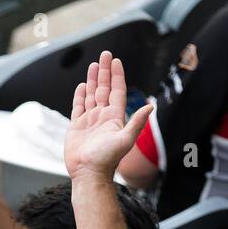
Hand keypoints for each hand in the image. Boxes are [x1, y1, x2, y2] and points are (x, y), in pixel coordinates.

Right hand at [63, 51, 152, 181]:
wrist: (89, 174)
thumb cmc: (107, 160)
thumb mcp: (125, 139)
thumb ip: (137, 122)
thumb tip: (150, 106)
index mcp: (114, 117)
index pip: (117, 91)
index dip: (117, 75)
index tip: (115, 61)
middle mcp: (102, 116)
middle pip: (104, 88)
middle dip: (104, 71)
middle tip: (104, 54)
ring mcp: (89, 121)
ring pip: (91, 95)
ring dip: (93, 79)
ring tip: (93, 65)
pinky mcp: (76, 127)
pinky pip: (78, 107)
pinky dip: (80, 96)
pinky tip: (82, 86)